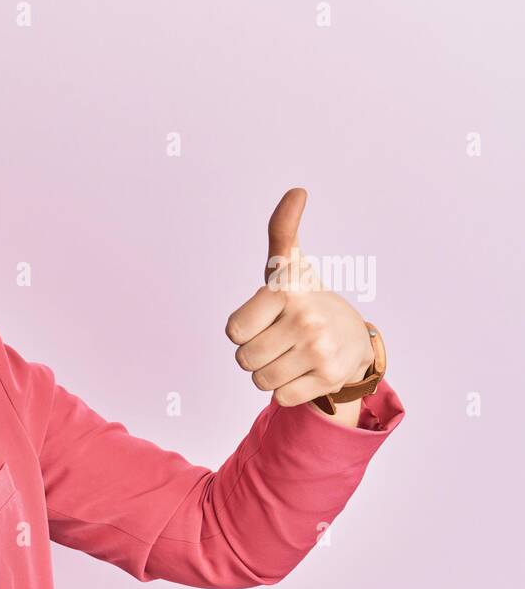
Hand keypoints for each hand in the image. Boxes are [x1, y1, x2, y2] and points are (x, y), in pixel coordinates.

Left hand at [225, 187, 373, 407]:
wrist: (354, 337)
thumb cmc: (306, 301)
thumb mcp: (289, 267)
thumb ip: (282, 231)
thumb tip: (297, 191)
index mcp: (288, 292)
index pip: (233, 331)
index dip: (243, 330)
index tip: (264, 319)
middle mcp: (306, 320)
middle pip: (244, 359)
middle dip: (254, 354)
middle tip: (278, 340)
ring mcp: (319, 351)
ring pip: (260, 380)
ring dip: (269, 373)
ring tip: (290, 355)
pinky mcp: (328, 378)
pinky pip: (281, 397)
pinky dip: (287, 390)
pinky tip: (304, 371)